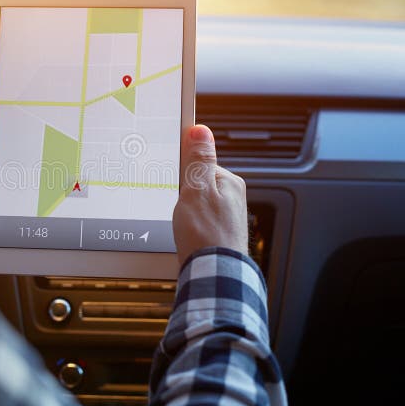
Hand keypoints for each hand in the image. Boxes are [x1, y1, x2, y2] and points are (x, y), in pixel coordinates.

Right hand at [173, 125, 248, 264]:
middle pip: (197, 184)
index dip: (181, 172)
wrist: (213, 275)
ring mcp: (225, 217)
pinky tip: (185, 235)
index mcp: (230, 183)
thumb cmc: (207, 235)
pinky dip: (188, 226)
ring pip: (196, 204)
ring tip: (182, 224)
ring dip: (184, 212)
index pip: (200, 164)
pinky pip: (197, 221)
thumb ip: (198, 160)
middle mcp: (232, 198)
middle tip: (177, 206)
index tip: (171, 177)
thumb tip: (201, 130)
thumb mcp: (197, 190)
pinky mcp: (217, 234)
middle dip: (182, 194)